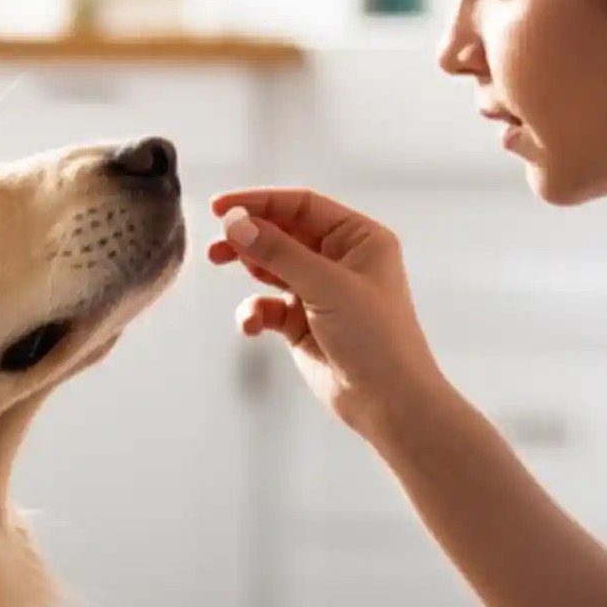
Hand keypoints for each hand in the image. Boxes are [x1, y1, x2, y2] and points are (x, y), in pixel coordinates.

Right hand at [207, 187, 444, 432]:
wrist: (390, 404)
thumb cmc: (375, 337)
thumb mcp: (327, 286)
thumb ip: (279, 252)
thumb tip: (235, 223)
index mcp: (359, 238)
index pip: (303, 206)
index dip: (260, 202)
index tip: (220, 207)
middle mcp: (341, 259)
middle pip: (283, 233)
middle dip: (249, 235)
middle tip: (216, 241)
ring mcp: (321, 292)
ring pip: (272, 266)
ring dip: (248, 265)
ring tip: (218, 262)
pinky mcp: (304, 323)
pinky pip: (270, 306)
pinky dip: (256, 312)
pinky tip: (251, 326)